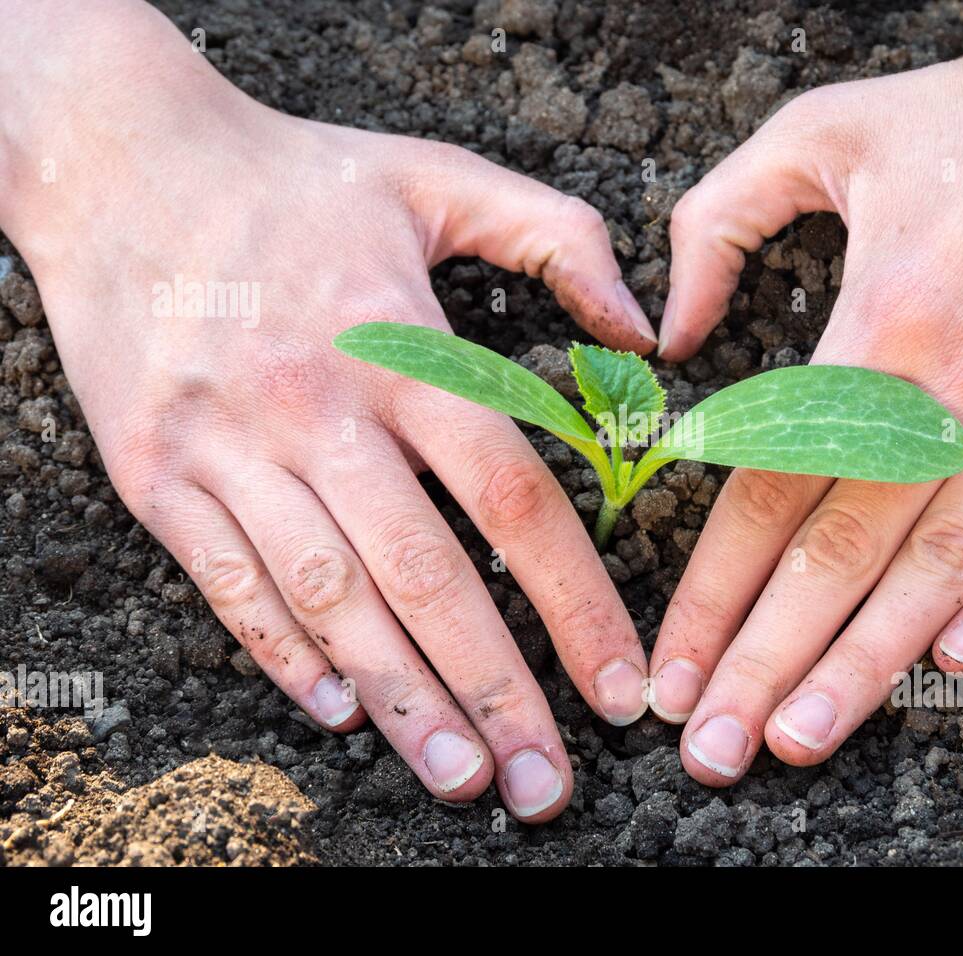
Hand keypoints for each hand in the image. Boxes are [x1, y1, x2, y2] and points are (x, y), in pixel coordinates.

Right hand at [0, 0, 655, 820]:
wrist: (120, 158)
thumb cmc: (298, 177)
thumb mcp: (441, 177)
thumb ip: (560, 239)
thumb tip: (647, 332)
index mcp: (400, 345)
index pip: (512, 500)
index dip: (575, 605)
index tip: (617, 688)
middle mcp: (318, 407)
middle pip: (427, 576)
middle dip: (496, 691)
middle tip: (546, 784)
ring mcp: (227, 445)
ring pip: (328, 599)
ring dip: (402, 698)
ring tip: (462, 776)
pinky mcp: (154, 471)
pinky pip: (228, 580)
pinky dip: (283, 653)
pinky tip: (342, 711)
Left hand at [649, 0, 962, 782]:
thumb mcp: (815, 133)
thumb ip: (715, 225)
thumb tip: (670, 333)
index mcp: (874, 322)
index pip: (767, 491)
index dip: (712, 593)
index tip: (674, 670)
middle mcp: (957, 381)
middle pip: (842, 552)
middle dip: (768, 662)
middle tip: (714, 751)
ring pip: (945, 563)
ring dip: (869, 662)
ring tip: (803, 737)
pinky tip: (957, 661)